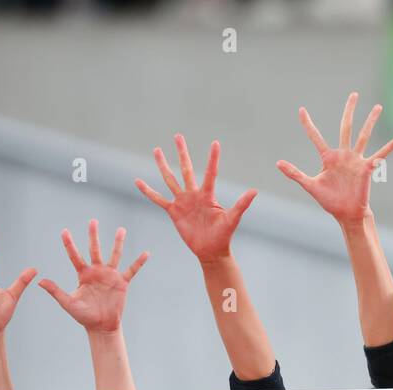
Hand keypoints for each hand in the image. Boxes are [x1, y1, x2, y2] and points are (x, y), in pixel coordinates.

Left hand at [38, 221, 147, 334]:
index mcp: (83, 274)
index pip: (75, 256)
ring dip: (117, 242)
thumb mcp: (68, 303)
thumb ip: (56, 291)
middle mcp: (97, 271)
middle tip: (92, 221)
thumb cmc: (84, 316)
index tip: (64, 231)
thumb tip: (40, 281)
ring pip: (114, 255)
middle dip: (93, 235)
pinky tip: (146, 253)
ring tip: (121, 229)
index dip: (69, 244)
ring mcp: (110, 276)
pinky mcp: (122, 283)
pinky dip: (139, 262)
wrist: (101, 326)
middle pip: (94, 249)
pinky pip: (131, 270)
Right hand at [136, 136, 256, 263]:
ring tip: (157, 150)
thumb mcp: (232, 219)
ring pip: (170, 179)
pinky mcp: (173, 211)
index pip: (210, 172)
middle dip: (182, 152)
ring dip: (163, 165)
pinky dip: (148, 191)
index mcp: (208, 195)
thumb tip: (254, 191)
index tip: (215, 142)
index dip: (213, 158)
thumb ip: (241, 204)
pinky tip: (138, 181)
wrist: (210, 251)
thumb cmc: (223, 235)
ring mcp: (182, 202)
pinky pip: (158, 199)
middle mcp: (194, 194)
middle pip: (186, 169)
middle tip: (178, 136)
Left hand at [276, 92, 392, 223]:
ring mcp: (356, 160)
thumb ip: (295, 173)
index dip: (308, 124)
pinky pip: (379, 156)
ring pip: (363, 136)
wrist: (346, 213)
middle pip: (346, 127)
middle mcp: (343, 155)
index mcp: (328, 157)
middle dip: (349, 111)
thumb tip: (277, 163)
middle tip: (353, 94)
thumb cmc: (330, 201)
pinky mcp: (366, 168)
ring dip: (370, 121)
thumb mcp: (310, 185)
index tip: (301, 110)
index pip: (316, 137)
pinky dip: (388, 148)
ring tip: (377, 107)